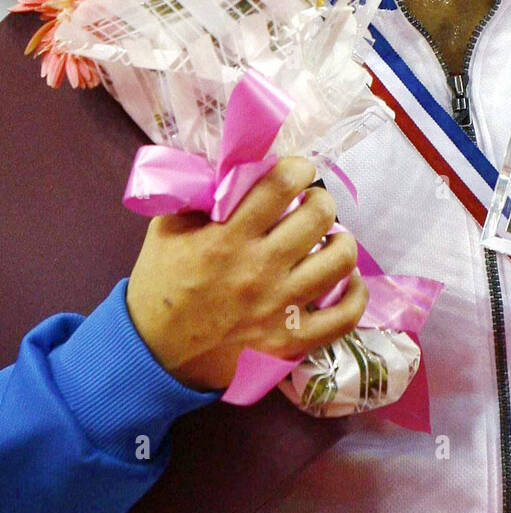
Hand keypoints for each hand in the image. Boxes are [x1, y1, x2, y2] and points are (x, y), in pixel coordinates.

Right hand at [126, 156, 367, 390]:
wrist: (155, 350)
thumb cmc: (162, 280)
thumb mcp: (169, 225)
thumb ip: (204, 193)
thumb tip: (242, 162)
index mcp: (226, 238)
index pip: (280, 185)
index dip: (298, 168)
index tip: (296, 171)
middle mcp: (258, 270)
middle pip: (317, 217)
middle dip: (319, 200)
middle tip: (309, 204)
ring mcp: (278, 308)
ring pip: (339, 262)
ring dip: (340, 240)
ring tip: (328, 238)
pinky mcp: (289, 340)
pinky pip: (343, 317)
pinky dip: (355, 294)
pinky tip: (346, 278)